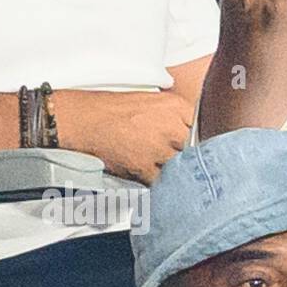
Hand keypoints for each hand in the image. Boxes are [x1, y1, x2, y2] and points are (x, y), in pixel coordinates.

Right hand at [54, 89, 194, 184]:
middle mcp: (170, 126)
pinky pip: (163, 181)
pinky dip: (161, 184)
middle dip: (189, 157)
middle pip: (196, 150)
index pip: (204, 129)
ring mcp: (158, 147)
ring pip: (182, 167)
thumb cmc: (111, 110)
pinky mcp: (144, 166)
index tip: (199, 147)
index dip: (200, 141)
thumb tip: (192, 134)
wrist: (82, 120)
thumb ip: (174, 118)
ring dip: (176, 172)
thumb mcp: (150, 102)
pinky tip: (155, 179)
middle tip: (181, 161)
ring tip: (165, 169)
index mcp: (174, 106)